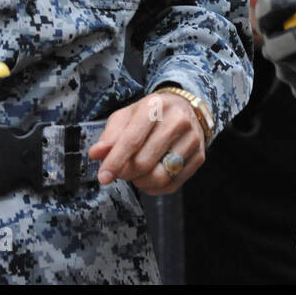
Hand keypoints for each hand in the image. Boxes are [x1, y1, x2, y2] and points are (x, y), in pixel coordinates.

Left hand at [87, 91, 205, 194]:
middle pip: (144, 162)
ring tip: (134, 174)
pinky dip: (154, 188)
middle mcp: (177, 121)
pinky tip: (148, 179)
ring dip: (140, 182)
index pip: (132, 139)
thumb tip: (96, 154)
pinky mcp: (199, 156)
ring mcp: (191, 139)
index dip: (115, 161)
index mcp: (155, 106)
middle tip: (120, 170)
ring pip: (160, 176)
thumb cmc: (150, 113)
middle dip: (126, 172)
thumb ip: (110, 135)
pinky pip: (172, 184)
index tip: (103, 177)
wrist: (185, 108)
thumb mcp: (127, 116)